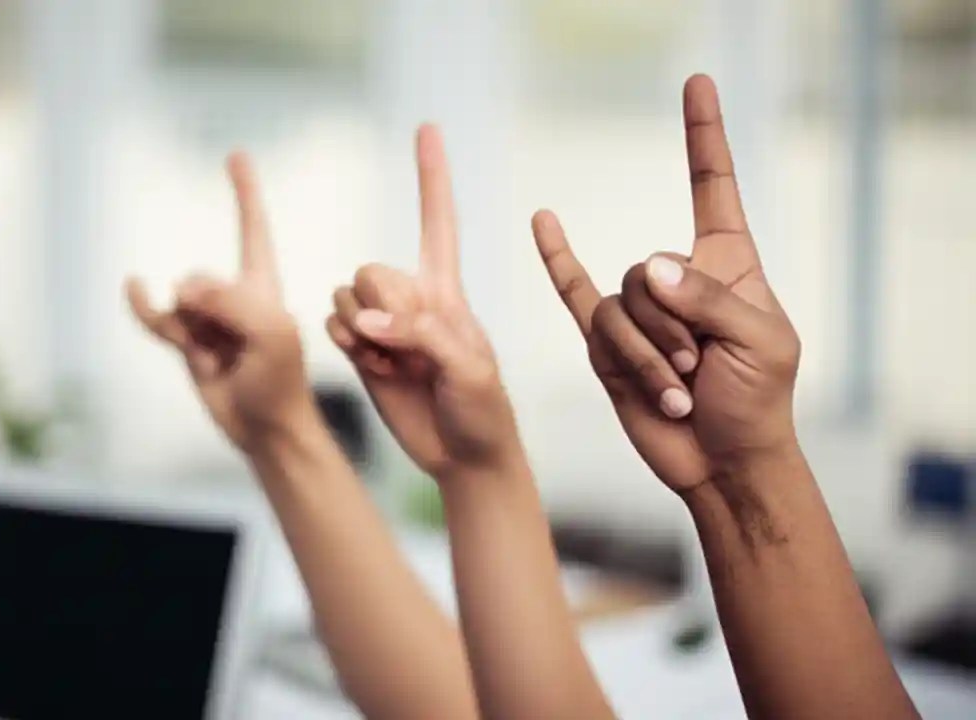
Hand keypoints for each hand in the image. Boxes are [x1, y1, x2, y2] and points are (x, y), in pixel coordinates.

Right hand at [125, 153, 308, 451]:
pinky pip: (159, 318)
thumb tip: (180, 287)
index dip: (245, 193)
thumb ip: (228, 301)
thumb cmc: (279, 382)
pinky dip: (146, 307)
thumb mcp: (269, 335)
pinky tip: (134, 285)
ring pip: (178, 303)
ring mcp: (208, 318)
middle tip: (233, 347)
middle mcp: (236, 295)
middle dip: (208, 308)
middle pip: (203, 280)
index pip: (253, 228)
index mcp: (264, 286)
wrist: (264, 428)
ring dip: (187, 329)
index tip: (235, 155)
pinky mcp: (187, 342)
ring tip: (214, 357)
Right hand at [327, 126, 521, 479]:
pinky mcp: (362, 352)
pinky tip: (377, 370)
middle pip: (371, 269)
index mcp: (447, 292)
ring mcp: (384, 326)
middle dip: (379, 307)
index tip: (428, 128)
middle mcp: (412, 300)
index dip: (432, 177)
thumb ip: (422, 335)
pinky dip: (347, 347)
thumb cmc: (483, 410)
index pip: (438, 222)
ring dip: (361, 333)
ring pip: (345, 296)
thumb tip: (368, 322)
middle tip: (406, 349)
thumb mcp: (470, 370)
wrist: (462, 456)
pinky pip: (334, 327)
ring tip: (396, 366)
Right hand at [532, 75, 800, 494]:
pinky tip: (544, 221)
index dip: (705, 136)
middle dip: (670, 328)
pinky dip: (558, 260)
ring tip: (676, 391)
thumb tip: (645, 270)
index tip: (698, 83)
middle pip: (647, 272)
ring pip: (615, 309)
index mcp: (727, 266)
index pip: (712, 187)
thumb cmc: (758, 403)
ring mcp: (638, 312)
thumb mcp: (759, 345)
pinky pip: (575, 298)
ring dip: (644, 357)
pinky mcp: (605, 345)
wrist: (722, 462)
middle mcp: (677, 279)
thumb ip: (706, 299)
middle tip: (699, 372)